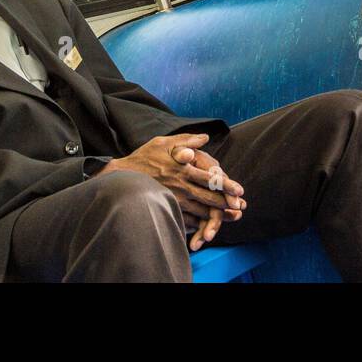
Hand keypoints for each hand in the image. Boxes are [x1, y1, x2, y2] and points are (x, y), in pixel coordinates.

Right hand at [103, 133, 245, 250]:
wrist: (121, 176)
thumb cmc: (144, 157)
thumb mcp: (163, 143)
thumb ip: (187, 140)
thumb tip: (206, 137)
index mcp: (183, 168)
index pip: (209, 178)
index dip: (226, 185)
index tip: (240, 191)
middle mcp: (181, 186)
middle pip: (208, 197)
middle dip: (226, 203)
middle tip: (240, 208)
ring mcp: (174, 199)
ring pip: (200, 210)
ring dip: (217, 215)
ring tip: (232, 217)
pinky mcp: (167, 207)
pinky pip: (186, 219)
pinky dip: (199, 223)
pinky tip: (208, 225)